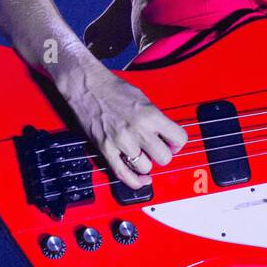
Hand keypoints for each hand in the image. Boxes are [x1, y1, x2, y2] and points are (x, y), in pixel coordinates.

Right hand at [60, 66, 188, 189]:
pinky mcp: (105, 149)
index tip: (173, 143)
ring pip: (145, 167)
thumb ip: (156, 119)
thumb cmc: (114, 89)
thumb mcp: (145, 99)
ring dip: (146, 164)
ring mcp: (121, 142)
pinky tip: (140, 181)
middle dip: (163, 154)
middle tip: (158, 149)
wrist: (87, 86)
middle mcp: (138, 130)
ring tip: (143, 156)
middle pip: (164, 157)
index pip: (179, 138)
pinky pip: (122, 173)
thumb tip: (166, 135)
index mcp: (151, 115)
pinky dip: (133, 181)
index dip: (177, 143)